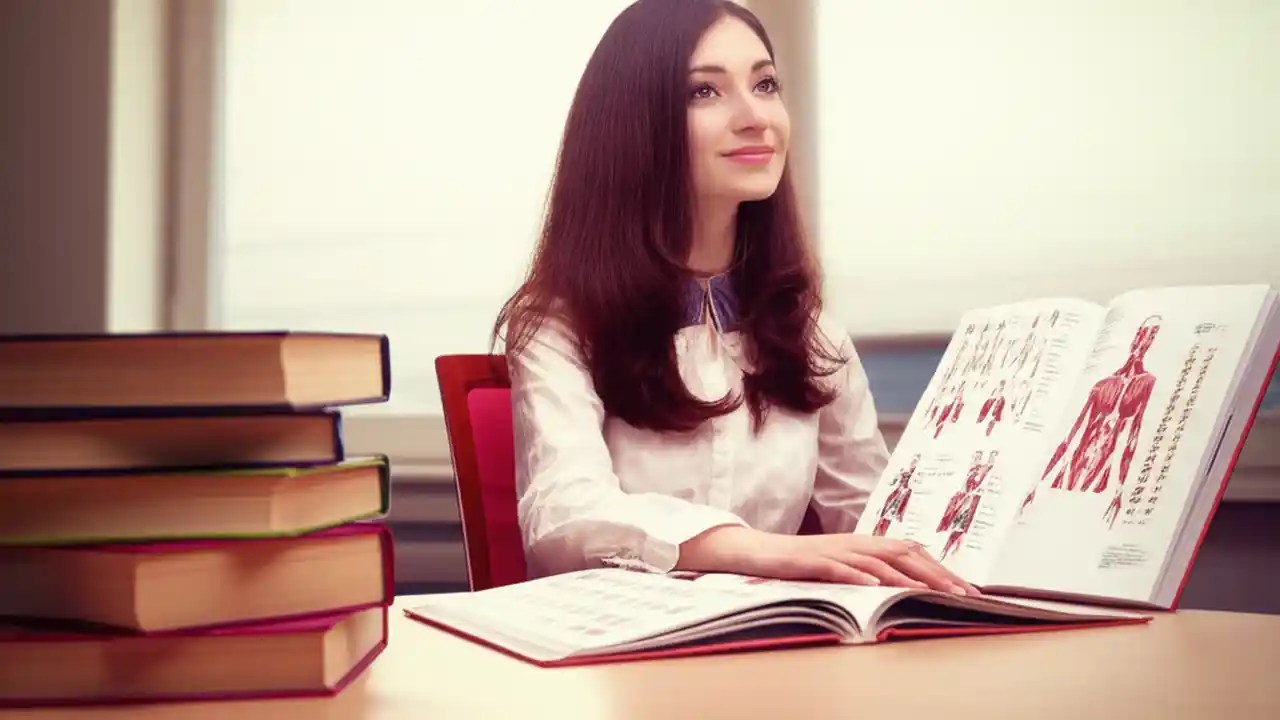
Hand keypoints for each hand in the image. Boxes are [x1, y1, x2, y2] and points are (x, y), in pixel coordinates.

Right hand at [677, 526, 978, 595]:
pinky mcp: (809, 560)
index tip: (969, 590)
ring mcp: (832, 550)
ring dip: (904, 576)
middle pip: (902, 553)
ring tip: (929, 591)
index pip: (911, 553)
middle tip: (964, 594)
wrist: (755, 551)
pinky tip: (874, 585)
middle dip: (936, 573)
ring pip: (875, 560)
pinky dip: (857, 575)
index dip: (942, 569)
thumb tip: (906, 583)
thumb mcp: (841, 566)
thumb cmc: (800, 563)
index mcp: (865, 544)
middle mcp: (854, 543)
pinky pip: (837, 567)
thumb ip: (870, 571)